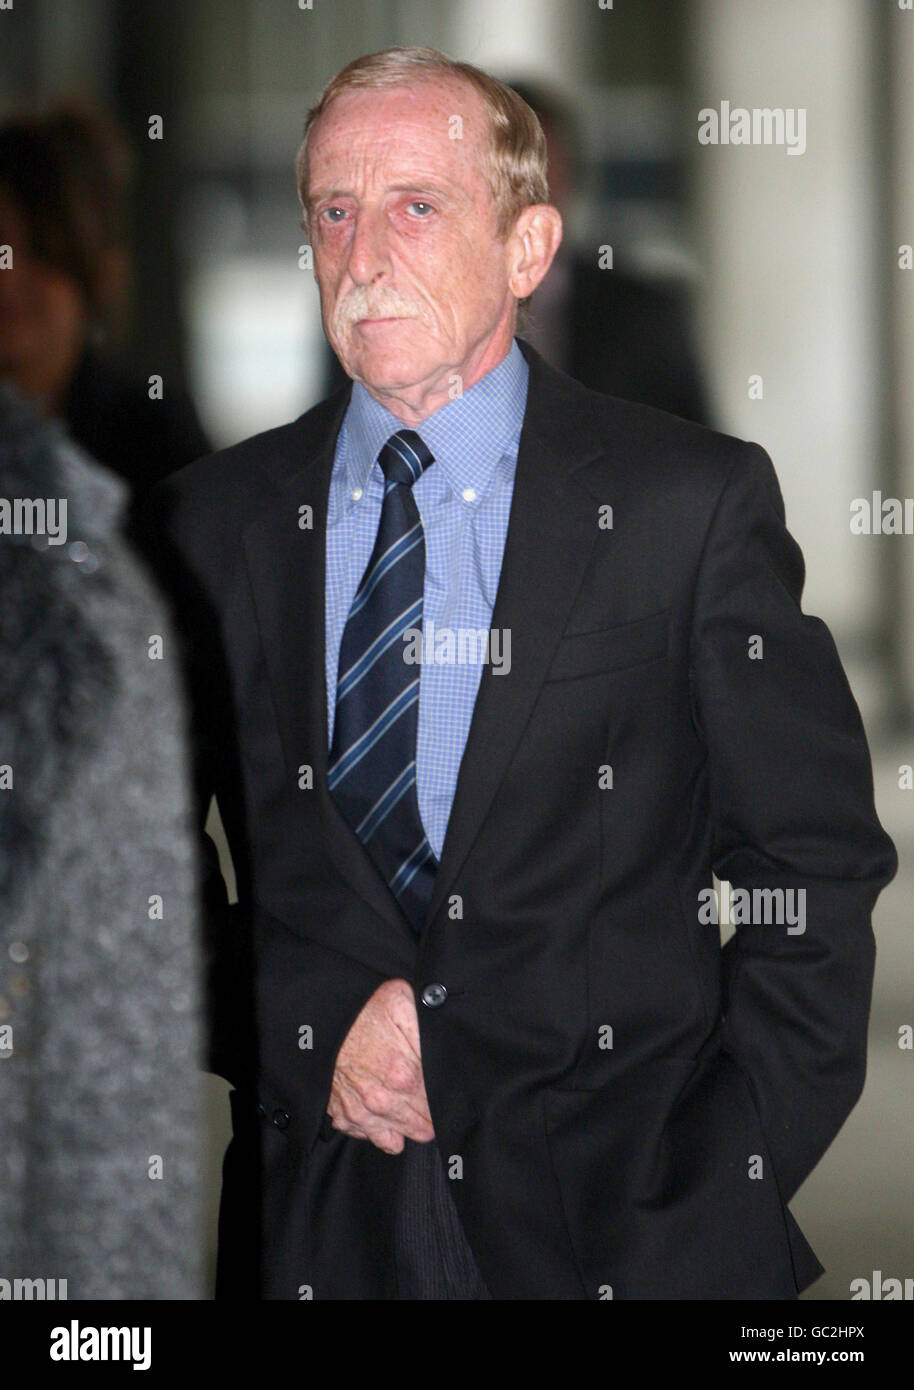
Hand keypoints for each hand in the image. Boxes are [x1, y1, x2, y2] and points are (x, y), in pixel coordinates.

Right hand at [328, 978, 434, 1153]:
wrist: (318, 1018)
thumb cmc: (359, 1010)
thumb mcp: (401, 1003)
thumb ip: (426, 1029)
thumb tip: (447, 1044)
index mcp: (402, 1075)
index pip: (434, 1107)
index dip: (442, 1103)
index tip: (445, 1099)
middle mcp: (380, 1101)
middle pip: (418, 1128)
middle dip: (428, 1122)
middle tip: (431, 1113)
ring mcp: (359, 1111)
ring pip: (392, 1141)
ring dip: (404, 1131)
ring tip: (410, 1121)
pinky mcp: (340, 1114)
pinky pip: (365, 1136)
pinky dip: (374, 1129)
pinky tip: (380, 1116)